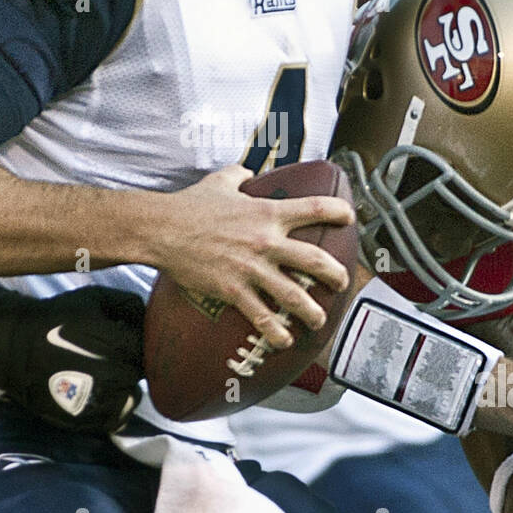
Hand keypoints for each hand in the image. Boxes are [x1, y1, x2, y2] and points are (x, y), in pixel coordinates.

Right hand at [0, 283, 144, 431]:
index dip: (138, 340)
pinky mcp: (87, 421)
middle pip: (140, 372)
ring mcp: (101, 402)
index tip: (124, 336)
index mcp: (119, 344)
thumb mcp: (94, 298)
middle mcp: (114, 376)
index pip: (149, 347)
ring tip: (106, 374)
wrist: (13, 347)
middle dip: (130, 361)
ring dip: (124, 386)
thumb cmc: (55, 318)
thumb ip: (130, 304)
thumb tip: (152, 316)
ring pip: (132, 397)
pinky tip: (101, 393)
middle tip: (113, 354)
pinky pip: (116, 418)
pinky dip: (114, 407)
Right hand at [150, 164, 353, 350]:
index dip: (339, 213)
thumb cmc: (189, 205)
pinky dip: (277, 332)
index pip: (315, 209)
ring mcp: (251, 268)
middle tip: (341, 282)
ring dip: (312, 312)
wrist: (162, 229)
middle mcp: (266, 240)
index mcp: (267, 212)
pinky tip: (285, 340)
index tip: (350, 219)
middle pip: (316, 260)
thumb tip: (248, 173)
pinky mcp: (234, 290)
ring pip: (295, 296)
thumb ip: (240, 176)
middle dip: (336, 275)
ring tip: (319, 319)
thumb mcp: (221, 181)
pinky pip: (262, 316)